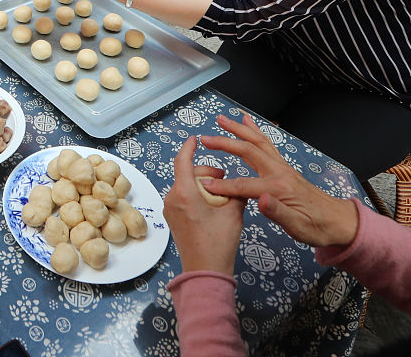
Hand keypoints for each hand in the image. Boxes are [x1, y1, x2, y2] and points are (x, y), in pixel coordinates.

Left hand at [163, 135, 246, 273]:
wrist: (205, 271)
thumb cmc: (218, 242)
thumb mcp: (234, 214)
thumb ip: (237, 193)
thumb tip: (240, 184)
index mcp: (184, 193)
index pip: (182, 161)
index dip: (189, 147)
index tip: (195, 139)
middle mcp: (172, 198)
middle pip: (187, 173)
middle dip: (206, 172)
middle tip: (224, 179)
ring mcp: (170, 209)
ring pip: (185, 185)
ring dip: (202, 184)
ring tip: (221, 196)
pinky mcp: (172, 218)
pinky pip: (183, 198)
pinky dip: (196, 195)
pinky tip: (211, 206)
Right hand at [198, 114, 359, 248]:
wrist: (340, 222)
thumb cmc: (319, 227)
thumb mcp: (299, 227)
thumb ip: (278, 212)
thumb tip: (261, 199)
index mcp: (279, 188)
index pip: (244, 185)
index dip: (223, 186)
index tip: (205, 186)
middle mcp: (280, 172)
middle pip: (248, 151)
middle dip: (225, 143)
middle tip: (205, 138)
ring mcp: (283, 168)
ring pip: (258, 143)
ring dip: (239, 130)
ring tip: (223, 119)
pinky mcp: (284, 168)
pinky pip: (267, 145)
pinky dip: (255, 132)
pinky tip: (247, 123)